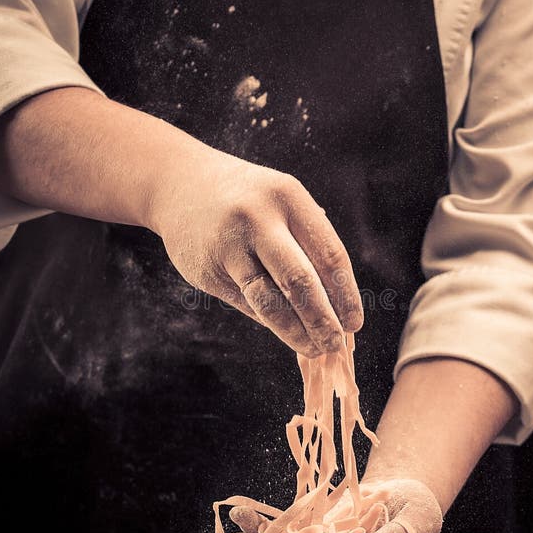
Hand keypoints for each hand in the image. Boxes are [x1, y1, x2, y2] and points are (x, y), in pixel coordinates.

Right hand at [150, 148, 362, 356]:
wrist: (179, 184)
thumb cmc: (248, 199)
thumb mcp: (281, 202)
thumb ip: (308, 242)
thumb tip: (337, 306)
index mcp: (288, 198)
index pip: (328, 254)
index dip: (345, 295)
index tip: (354, 323)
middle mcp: (259, 219)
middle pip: (301, 281)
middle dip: (323, 320)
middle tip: (335, 344)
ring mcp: (229, 246)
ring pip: (269, 300)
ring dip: (295, 331)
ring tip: (313, 348)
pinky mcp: (208, 270)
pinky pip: (246, 303)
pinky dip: (269, 320)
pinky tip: (284, 330)